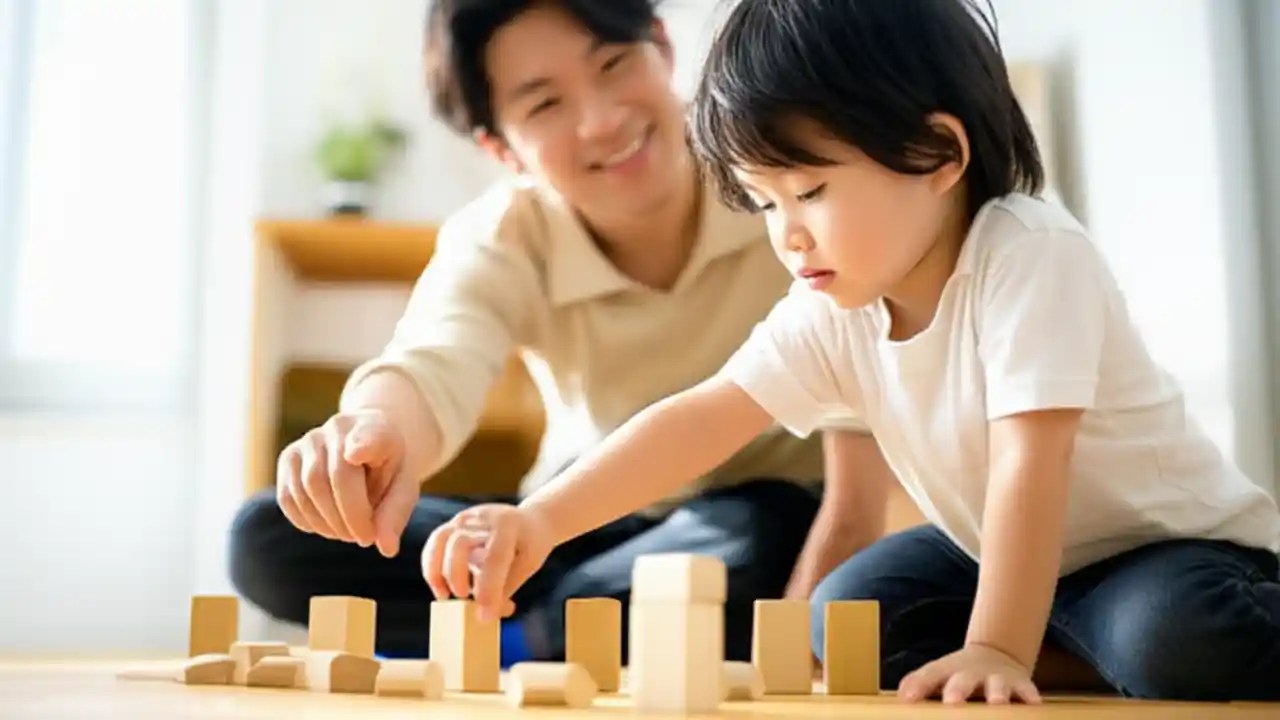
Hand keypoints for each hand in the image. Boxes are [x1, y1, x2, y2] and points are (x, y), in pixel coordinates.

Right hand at [276, 408, 415, 557]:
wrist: (366, 447)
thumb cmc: (387, 471)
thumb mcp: (403, 487)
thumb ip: (395, 513)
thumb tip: (386, 549)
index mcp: (375, 428)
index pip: (367, 435)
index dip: (361, 444)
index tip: (356, 454)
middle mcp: (338, 427)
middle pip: (335, 478)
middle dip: (349, 518)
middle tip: (364, 539)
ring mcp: (308, 441)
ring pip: (307, 490)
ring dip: (328, 524)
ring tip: (348, 534)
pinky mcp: (288, 458)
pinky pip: (288, 498)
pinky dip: (307, 521)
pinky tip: (327, 527)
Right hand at [422, 504, 555, 620]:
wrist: (530, 520)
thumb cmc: (530, 545)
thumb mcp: (528, 565)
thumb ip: (505, 588)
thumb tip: (484, 615)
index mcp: (508, 525)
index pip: (494, 558)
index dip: (488, 590)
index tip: (485, 616)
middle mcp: (484, 517)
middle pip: (459, 543)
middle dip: (456, 576)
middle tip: (465, 599)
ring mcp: (467, 517)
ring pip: (440, 540)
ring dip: (437, 572)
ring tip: (445, 596)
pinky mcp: (454, 523)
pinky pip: (436, 543)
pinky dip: (432, 567)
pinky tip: (441, 587)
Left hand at [898, 644, 1041, 704]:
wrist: (994, 656)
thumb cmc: (958, 676)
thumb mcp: (937, 675)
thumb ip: (918, 684)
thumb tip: (902, 696)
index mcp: (947, 672)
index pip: (929, 676)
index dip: (918, 686)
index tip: (908, 699)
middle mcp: (972, 674)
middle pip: (963, 681)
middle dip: (958, 691)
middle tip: (952, 702)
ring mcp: (997, 679)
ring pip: (997, 687)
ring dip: (997, 696)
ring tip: (996, 704)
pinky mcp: (1020, 685)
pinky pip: (1027, 691)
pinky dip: (1029, 697)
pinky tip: (1033, 705)